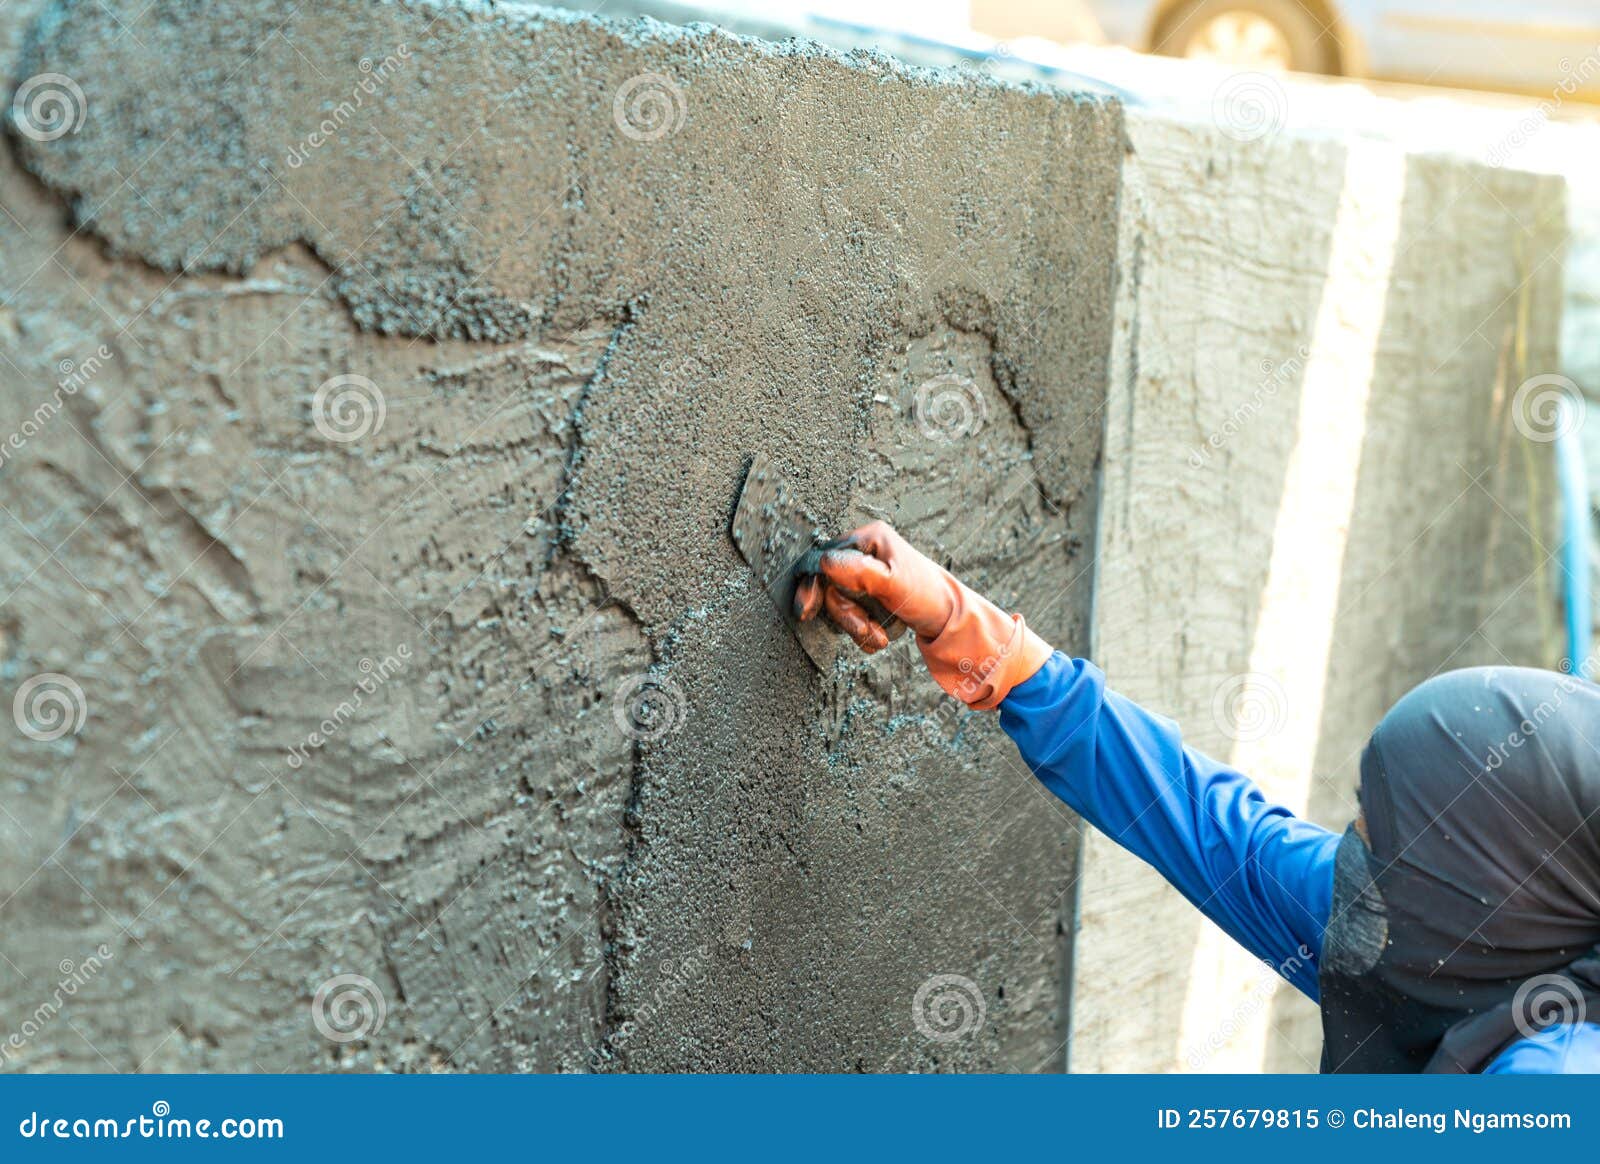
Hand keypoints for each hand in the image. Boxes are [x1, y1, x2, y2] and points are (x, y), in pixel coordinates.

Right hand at [795, 521, 1051, 708]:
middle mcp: (865, 555)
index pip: (826, 560)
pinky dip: (863, 632)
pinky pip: (852, 618)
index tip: (807, 611)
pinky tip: (882, 635)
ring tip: (880, 636)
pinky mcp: (870, 598)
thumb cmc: (928, 596)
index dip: (815, 586)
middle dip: (846, 615)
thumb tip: (825, 562)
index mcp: (869, 540)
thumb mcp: (893, 583)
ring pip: (840, 606)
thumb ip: (859, 572)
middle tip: (864, 629)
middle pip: (830, 587)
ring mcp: (866, 578)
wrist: (952, 622)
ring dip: (857, 627)